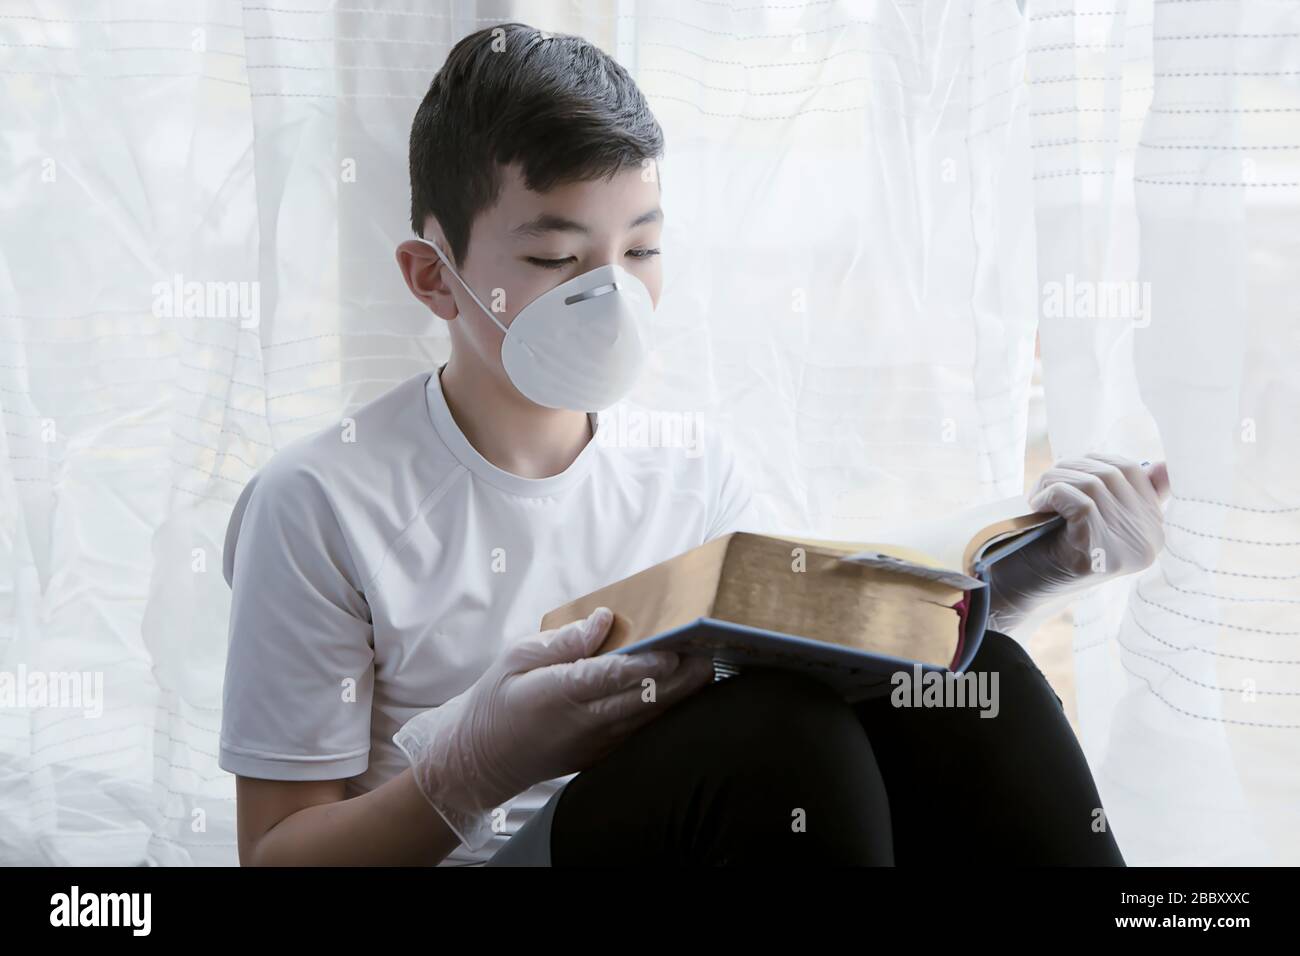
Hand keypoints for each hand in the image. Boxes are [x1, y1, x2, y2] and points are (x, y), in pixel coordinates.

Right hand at [393, 607, 714, 849]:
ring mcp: (596, 743)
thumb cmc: (496, 702)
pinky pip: (642, 731)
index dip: (646, 663)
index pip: (610, 677)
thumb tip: (604, 619)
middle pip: (643, 699)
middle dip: (681, 675)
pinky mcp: (603, 754)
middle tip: (711, 647)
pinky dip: (665, 710)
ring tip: (709, 662)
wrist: (481, 761)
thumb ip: (564, 641)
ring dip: (681, 692)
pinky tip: (685, 689)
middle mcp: (583, 723)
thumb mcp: (516, 658)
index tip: (676, 646)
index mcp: (557, 694)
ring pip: (650, 717)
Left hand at [988, 453, 1169, 632]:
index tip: (1067, 474)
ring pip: (1094, 483)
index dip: (1093, 460)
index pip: (1134, 470)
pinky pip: (1080, 501)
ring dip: (1056, 479)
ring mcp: (1128, 548)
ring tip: (1039, 494)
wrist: (1019, 588)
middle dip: (1070, 467)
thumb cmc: (1052, 547)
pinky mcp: (1101, 551)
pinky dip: (1052, 494)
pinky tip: (1038, 507)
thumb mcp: (1094, 517)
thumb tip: (1162, 465)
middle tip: (1045, 483)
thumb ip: (1124, 494)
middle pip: (1113, 473)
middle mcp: (1150, 540)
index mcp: (1153, 529)